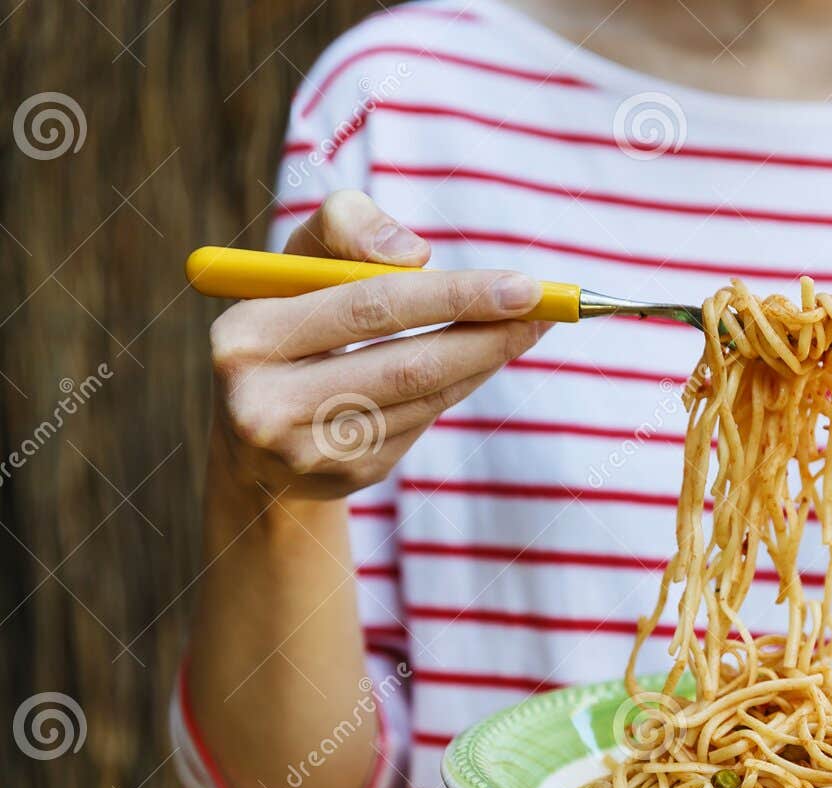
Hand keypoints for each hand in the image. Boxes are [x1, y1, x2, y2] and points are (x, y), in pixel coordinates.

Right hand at [206, 189, 547, 502]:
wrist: (252, 424)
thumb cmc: (287, 315)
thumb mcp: (297, 259)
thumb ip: (346, 228)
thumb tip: (416, 254)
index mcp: (246, 339)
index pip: (369, 309)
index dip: (454, 296)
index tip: (524, 286)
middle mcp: (267, 405)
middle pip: (408, 365)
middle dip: (487, 334)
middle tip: (547, 310)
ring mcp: (308, 452)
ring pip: (424, 398)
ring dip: (484, 359)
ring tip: (527, 326)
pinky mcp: (346, 477)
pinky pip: (422, 422)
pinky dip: (458, 386)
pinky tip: (481, 359)